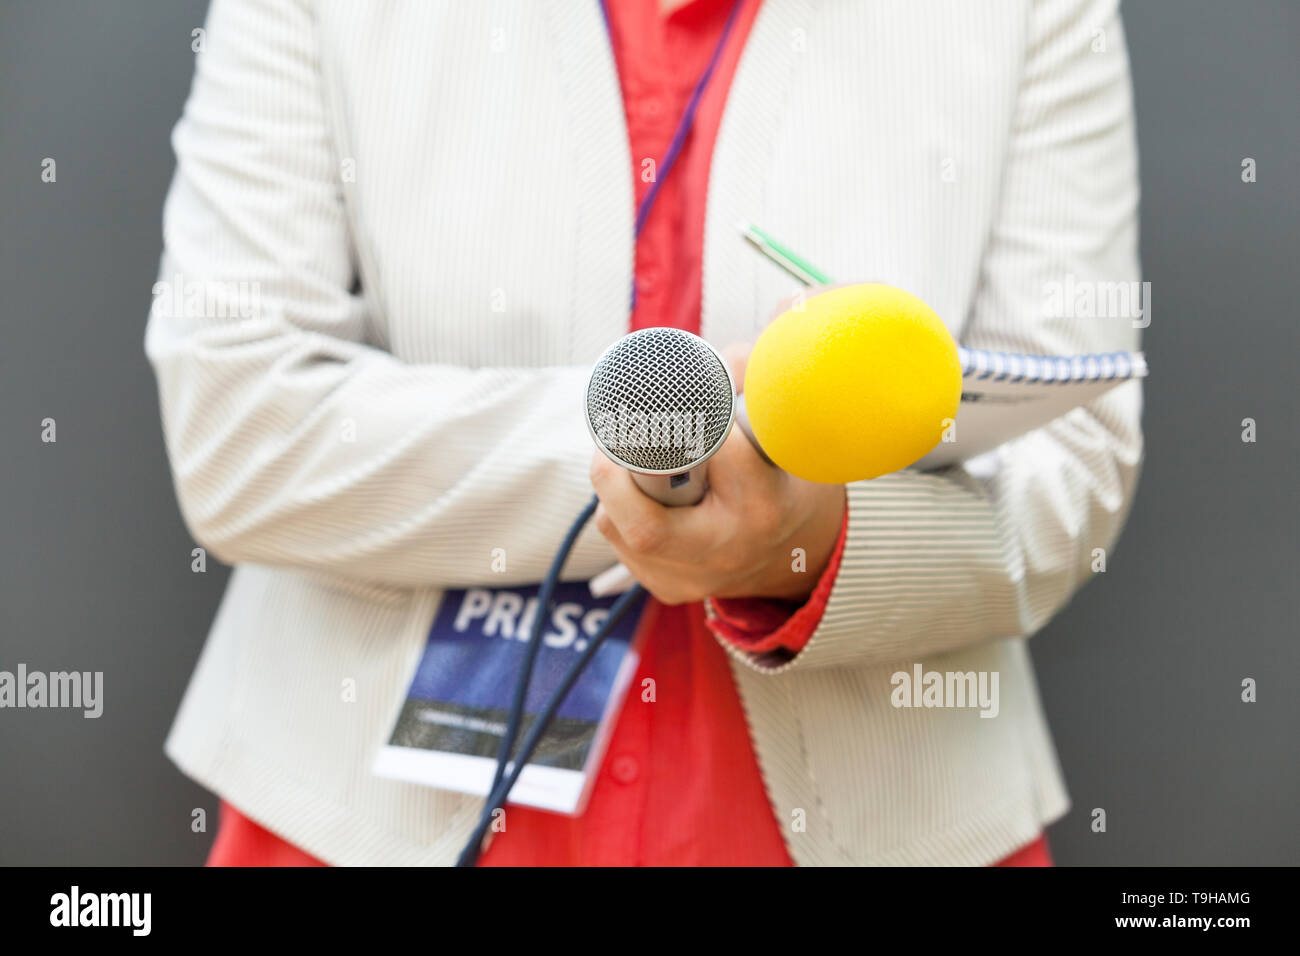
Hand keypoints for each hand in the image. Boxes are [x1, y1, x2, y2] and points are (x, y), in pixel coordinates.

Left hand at [589, 342, 845, 604]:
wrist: (793, 552)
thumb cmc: (786, 476)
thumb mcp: (792, 428)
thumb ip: (778, 369)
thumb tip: (789, 302)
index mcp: (767, 507)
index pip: (720, 453)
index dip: (696, 417)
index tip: (682, 395)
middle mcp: (729, 548)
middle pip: (646, 522)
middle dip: (617, 473)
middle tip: (615, 436)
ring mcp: (694, 576)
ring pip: (621, 526)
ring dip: (614, 485)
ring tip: (630, 458)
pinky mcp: (667, 588)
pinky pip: (618, 541)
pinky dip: (618, 506)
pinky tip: (638, 490)